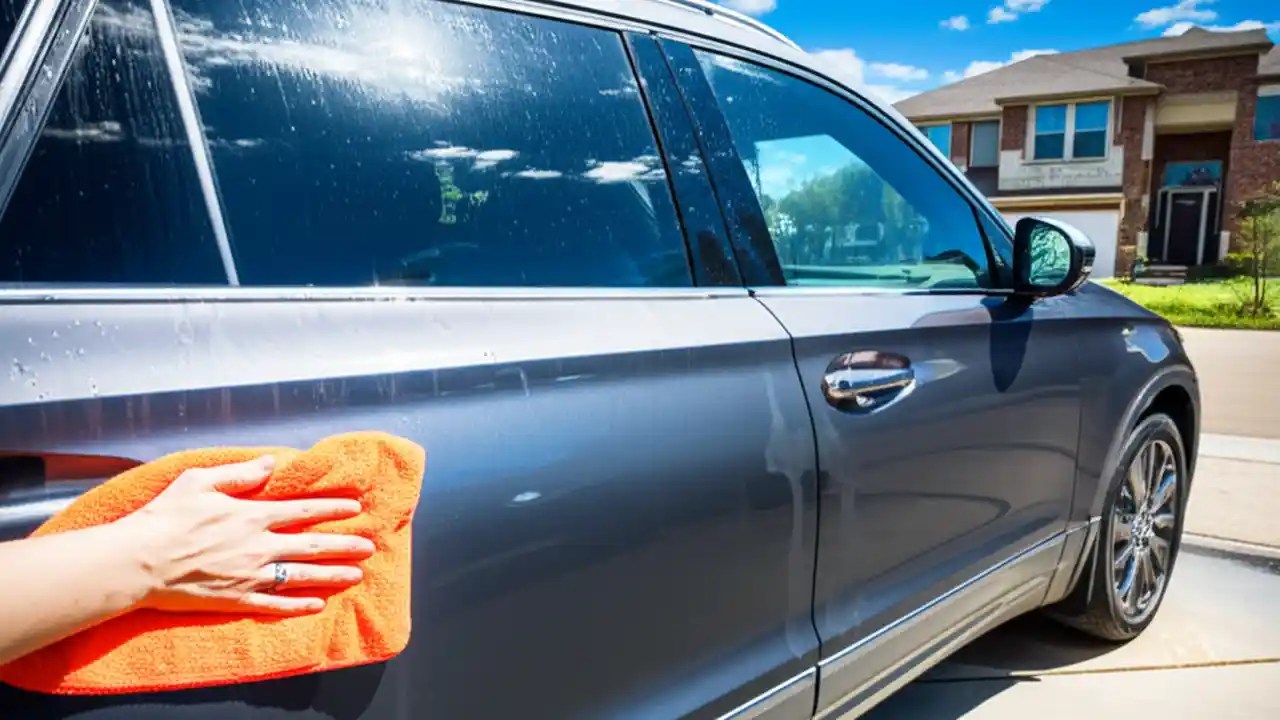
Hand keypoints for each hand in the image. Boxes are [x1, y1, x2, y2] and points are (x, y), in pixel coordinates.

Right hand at [116, 455, 373, 615]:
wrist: (137, 562)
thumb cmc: (164, 517)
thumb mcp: (200, 481)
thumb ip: (240, 473)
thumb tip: (271, 463)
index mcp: (252, 515)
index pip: (304, 509)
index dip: (332, 507)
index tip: (355, 507)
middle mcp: (258, 546)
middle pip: (312, 544)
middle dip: (345, 545)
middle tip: (369, 546)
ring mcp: (250, 576)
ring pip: (302, 575)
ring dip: (332, 575)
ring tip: (357, 575)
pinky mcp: (236, 599)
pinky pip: (275, 605)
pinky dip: (299, 606)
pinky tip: (318, 605)